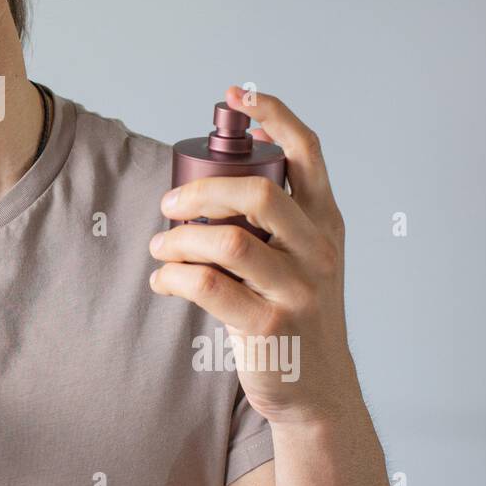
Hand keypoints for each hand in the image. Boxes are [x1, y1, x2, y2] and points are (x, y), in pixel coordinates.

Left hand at [148, 85, 358, 424]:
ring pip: (226, 241)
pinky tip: (163, 280)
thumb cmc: (294, 314)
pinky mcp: (268, 327)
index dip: (275, 114)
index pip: (309, 153)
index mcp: (326, 223)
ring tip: (159, 248)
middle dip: (201, 191)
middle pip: (257, 194)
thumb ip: (269, 224)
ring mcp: (297, 290)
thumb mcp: (300, 260)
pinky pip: (206, 286)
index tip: (238, 94)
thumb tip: (201, 186)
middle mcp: (318, 251)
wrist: (318, 391)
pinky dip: (171, 277)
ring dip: (177, 239)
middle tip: (170, 205)